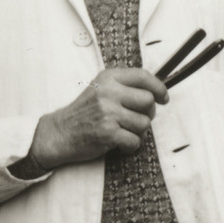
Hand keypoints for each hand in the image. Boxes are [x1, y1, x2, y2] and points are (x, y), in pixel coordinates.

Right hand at [31, 66, 168, 167]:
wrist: (60, 133)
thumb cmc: (85, 113)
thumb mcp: (101, 89)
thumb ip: (124, 86)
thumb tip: (157, 92)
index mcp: (108, 78)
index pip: (143, 76)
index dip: (159, 88)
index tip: (164, 98)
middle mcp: (108, 92)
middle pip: (148, 101)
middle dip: (148, 113)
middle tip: (136, 119)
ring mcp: (108, 112)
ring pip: (144, 123)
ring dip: (137, 132)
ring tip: (122, 131)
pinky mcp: (108, 132)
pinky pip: (135, 141)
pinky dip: (130, 146)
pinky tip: (120, 144)